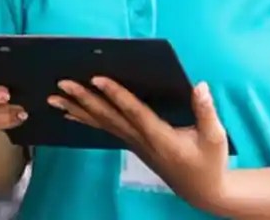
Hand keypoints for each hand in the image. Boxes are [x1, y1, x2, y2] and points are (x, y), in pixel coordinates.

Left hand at [50, 77, 229, 211]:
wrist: (201, 191)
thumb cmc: (209, 162)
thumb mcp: (216, 138)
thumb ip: (206, 111)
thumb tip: (199, 85)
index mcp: (161, 137)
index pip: (134, 112)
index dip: (116, 95)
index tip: (97, 78)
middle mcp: (141, 140)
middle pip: (108, 117)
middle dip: (85, 99)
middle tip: (63, 83)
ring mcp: (133, 143)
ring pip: (100, 123)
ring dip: (76, 109)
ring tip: (53, 97)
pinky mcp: (131, 144)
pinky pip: (104, 129)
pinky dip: (84, 119)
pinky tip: (68, 112)